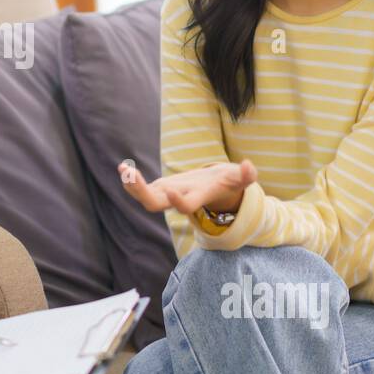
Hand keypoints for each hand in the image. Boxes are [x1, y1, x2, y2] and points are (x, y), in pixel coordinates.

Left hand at [118, 158, 256, 215]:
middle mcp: (179, 198)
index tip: (170, 190)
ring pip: (145, 198)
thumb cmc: (229, 182)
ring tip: (123, 169)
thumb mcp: (238, 178)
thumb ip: (246, 176)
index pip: (186, 206)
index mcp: (198, 197)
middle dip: (142, 193)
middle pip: (156, 205)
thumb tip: (250, 167)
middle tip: (131, 177)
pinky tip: (123, 169)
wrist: (215, 188)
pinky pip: (141, 189)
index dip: (178, 201)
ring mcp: (168, 195)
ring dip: (132, 185)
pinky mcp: (160, 189)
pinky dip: (131, 181)